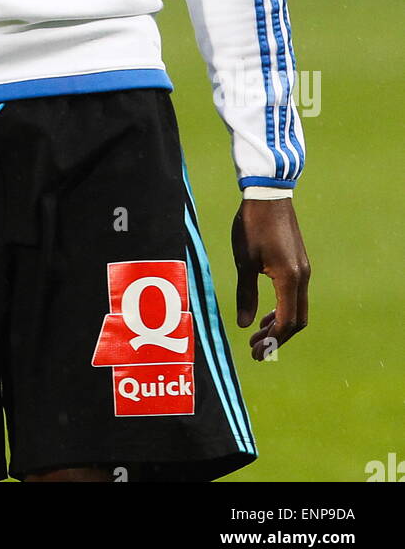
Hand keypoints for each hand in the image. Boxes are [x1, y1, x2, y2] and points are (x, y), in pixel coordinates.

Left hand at [231, 199, 309, 360]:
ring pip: (298, 308)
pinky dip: (282, 309)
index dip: (272, 341)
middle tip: (256, 350)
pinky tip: (266, 313)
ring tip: (258, 334)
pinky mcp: (299, 263)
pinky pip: (295, 295)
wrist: (268, 196)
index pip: (286, 322)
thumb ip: (245, 295)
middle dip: (278, 338)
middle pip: (297, 320)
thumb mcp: (244, 262)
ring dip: (280, 324)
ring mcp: (303, 270)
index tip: (255, 352)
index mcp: (290, 279)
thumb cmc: (252, 226)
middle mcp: (303, 277)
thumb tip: (245, 325)